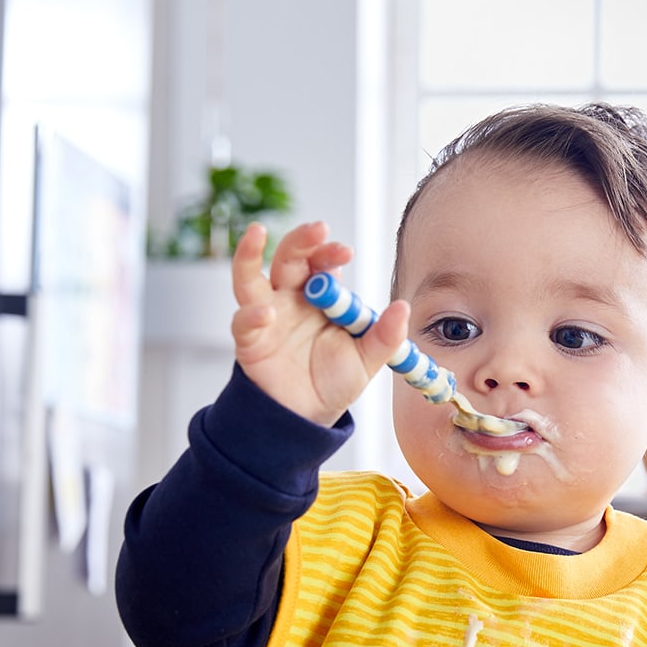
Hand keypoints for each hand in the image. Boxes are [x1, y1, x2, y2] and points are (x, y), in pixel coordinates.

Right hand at [230, 221, 411, 426]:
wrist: (308, 416)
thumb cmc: (335, 381)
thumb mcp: (367, 359)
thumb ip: (384, 335)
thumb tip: (403, 308)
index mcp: (319, 296)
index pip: (321, 263)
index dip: (330, 251)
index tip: (346, 251)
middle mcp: (290, 298)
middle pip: (288, 258)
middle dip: (300, 240)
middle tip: (317, 229)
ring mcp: (266, 316)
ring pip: (250, 277)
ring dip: (250, 254)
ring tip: (256, 234)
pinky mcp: (249, 341)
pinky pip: (243, 322)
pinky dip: (251, 316)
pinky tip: (265, 314)